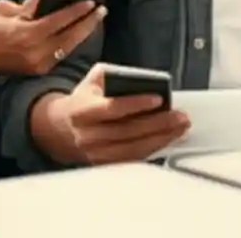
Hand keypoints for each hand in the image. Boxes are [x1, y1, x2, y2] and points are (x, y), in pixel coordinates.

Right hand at [0, 0, 105, 75]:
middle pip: (71, 36)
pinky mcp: (39, 70)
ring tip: (94, 21)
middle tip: (102, 11)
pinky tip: (78, 33)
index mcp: (28, 34)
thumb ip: (28, 4)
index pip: (60, 20)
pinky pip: (60, 54)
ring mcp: (39, 63)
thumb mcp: (5, 9)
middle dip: (88, 23)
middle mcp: (37, 51)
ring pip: (68, 47)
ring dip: (82, 33)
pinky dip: (70, 43)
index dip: (77, 11)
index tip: (91, 2)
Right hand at [55, 63, 189, 165]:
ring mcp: (96, 154)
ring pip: (134, 148)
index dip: (136, 104)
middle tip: (179, 116)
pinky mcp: (105, 165)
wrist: (60, 130)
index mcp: (82, 111)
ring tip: (180, 127)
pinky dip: (153, 149)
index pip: (112, 108)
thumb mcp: (90, 82)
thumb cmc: (82, 103)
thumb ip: (112, 76)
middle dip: (158, 123)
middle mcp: (88, 135)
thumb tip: (141, 79)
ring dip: (161, 138)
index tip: (158, 99)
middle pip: (128, 131)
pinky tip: (168, 139)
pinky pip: (134, 158)